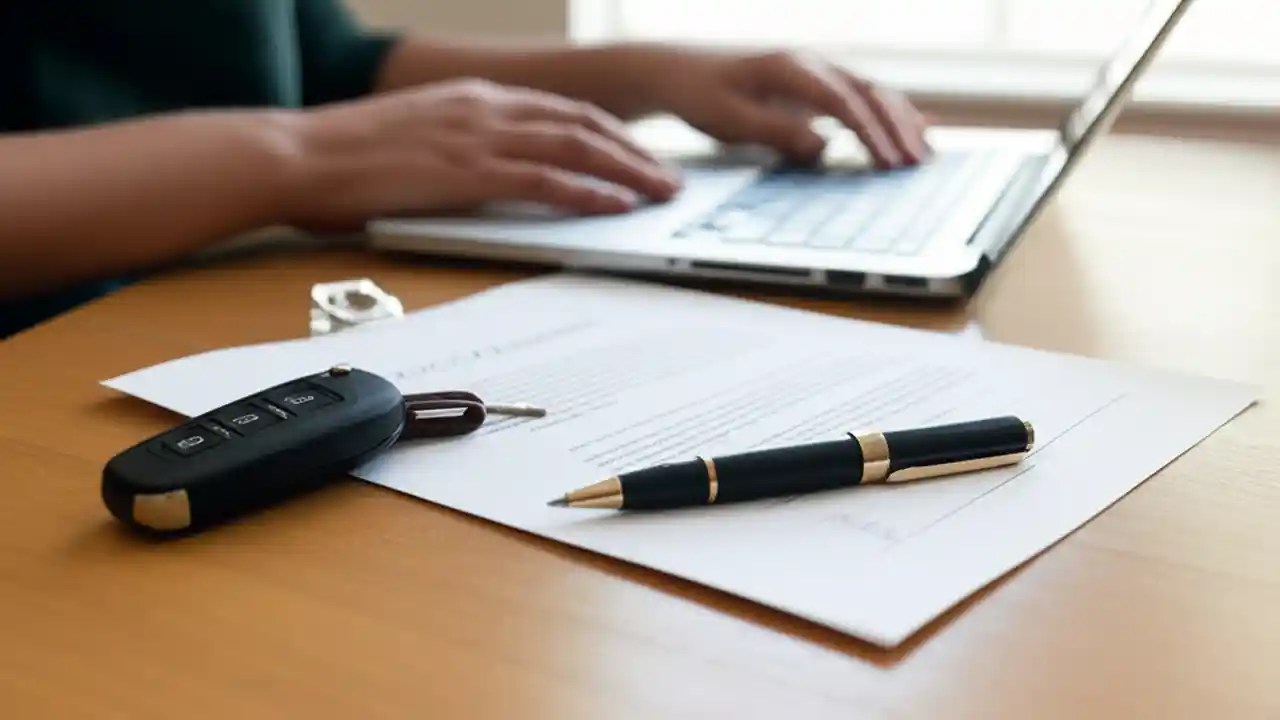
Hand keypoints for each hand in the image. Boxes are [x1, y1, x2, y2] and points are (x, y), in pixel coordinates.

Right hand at [288, 78, 681, 225]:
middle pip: (581, 122)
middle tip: (666, 178)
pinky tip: (615, 205)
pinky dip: (587, 190)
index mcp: (473, 96)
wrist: (297, 155)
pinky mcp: (468, 171)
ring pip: (575, 145)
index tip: (636, 152)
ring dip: (626, 170)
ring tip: (659, 194)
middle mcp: (485, 107)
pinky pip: (545, 179)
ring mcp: (479, 136)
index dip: (606, 131)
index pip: (559, 109)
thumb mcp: (414, 136)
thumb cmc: (343, 156)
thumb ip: (459, 145)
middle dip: (632, 150)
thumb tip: (487, 173)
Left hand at [637, 48, 930, 167]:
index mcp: (790, 68)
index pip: (842, 100)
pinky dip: (890, 114)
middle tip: (916, 163)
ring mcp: (816, 72)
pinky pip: (861, 97)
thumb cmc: (702, 96)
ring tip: (924, 154)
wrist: (679, 73)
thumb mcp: (732, 121)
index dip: (869, 132)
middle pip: (868, 92)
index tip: (887, 162)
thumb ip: (777, 132)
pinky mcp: (815, 87)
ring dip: (901, 121)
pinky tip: (921, 126)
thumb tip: (822, 148)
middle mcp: (810, 64)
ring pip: (872, 92)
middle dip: (897, 128)